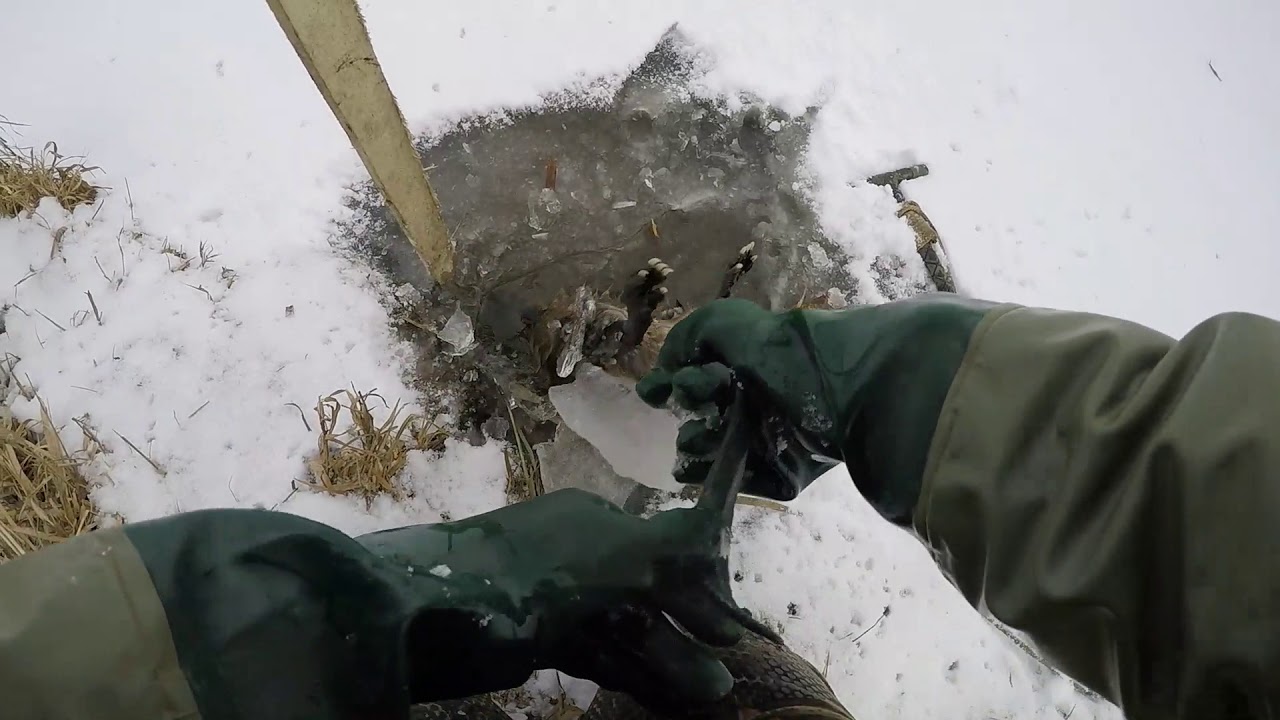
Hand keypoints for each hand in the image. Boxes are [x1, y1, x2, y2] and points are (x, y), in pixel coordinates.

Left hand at [359, 488, 767, 709]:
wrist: (412, 617)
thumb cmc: (516, 580)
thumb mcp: (600, 562)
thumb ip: (662, 554)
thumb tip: (711, 534)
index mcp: (590, 521)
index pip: (664, 549)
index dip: (701, 589)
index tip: (733, 632)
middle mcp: (576, 553)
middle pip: (647, 595)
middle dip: (686, 632)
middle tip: (727, 675)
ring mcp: (554, 599)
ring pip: (625, 630)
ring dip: (665, 661)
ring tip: (709, 694)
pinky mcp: (534, 640)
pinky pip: (597, 655)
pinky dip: (630, 673)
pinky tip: (664, 695)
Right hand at [635, 294, 993, 520]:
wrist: (844, 393)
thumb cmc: (784, 354)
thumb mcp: (727, 323)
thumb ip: (686, 337)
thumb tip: (663, 372)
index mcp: (745, 368)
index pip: (692, 380)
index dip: (670, 386)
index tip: (655, 393)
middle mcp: (754, 405)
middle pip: (696, 417)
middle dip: (687, 411)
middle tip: (703, 402)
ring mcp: (767, 443)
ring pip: (709, 454)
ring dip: (696, 444)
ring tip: (708, 435)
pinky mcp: (781, 476)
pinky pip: (738, 485)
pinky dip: (717, 476)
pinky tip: (711, 465)